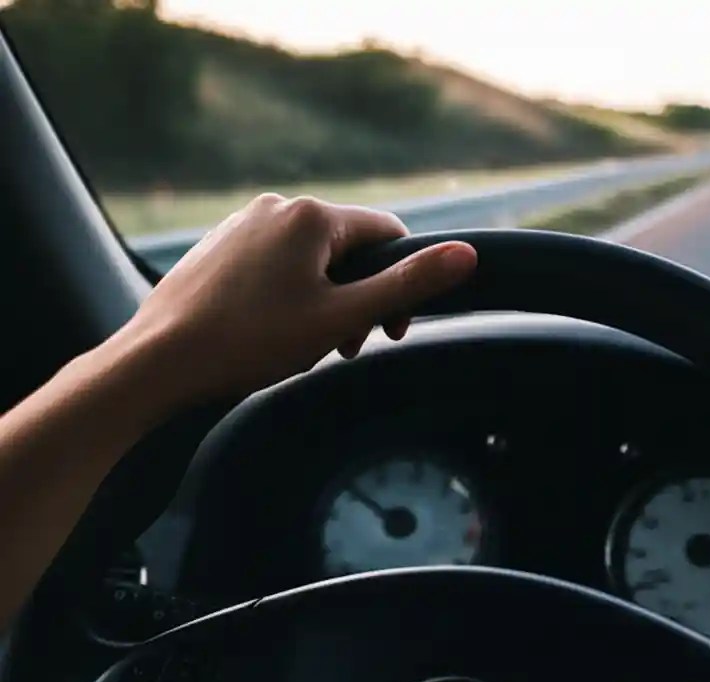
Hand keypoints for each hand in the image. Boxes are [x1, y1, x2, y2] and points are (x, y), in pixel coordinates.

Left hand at [122, 193, 476, 403]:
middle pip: (348, 249)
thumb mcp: (343, 318)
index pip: (388, 234)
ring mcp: (241, 225)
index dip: (402, 284)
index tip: (392, 332)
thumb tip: (468, 254)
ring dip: (326, 302)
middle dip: (359, 299)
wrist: (157, 362)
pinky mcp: (217, 248)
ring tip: (307, 347)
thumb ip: (408, 285)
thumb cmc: (251, 341)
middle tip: (346, 348)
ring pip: (311, 261)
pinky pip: (274, 265)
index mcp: (311, 216)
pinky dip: (289, 297)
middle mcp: (276, 207)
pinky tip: (271, 335)